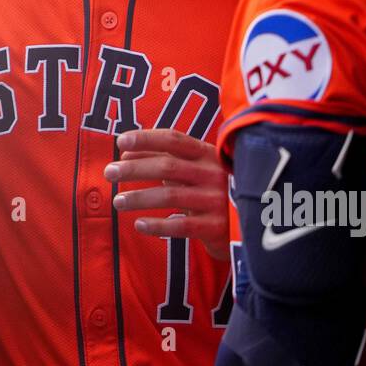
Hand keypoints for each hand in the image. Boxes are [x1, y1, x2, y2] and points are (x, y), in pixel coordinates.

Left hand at [104, 128, 228, 260]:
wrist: (255, 224)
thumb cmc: (213, 190)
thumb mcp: (195, 170)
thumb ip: (164, 159)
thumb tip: (124, 153)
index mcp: (208, 154)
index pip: (174, 140)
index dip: (146, 138)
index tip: (121, 141)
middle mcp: (213, 173)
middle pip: (167, 166)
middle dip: (134, 169)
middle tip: (109, 173)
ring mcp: (216, 200)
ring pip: (171, 196)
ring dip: (139, 197)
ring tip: (117, 201)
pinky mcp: (217, 227)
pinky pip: (182, 226)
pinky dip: (157, 225)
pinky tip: (139, 224)